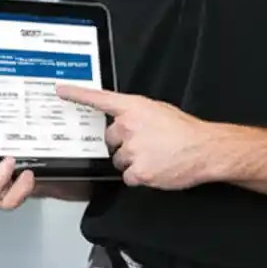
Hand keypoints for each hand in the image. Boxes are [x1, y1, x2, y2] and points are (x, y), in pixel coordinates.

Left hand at [56, 83, 221, 189]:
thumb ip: (136, 114)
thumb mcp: (158, 111)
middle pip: (109, 139)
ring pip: (118, 160)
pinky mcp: (138, 171)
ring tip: (154, 156)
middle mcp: (129, 126)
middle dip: (122, 144)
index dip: (78, 94)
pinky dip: (138, 177)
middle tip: (144, 145)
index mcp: (134, 108)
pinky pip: (127, 177)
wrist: (206, 149)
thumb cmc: (185, 130)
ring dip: (131, 162)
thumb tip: (123, 122)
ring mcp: (133, 149)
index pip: (99, 99)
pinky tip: (154, 169)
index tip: (61, 91)